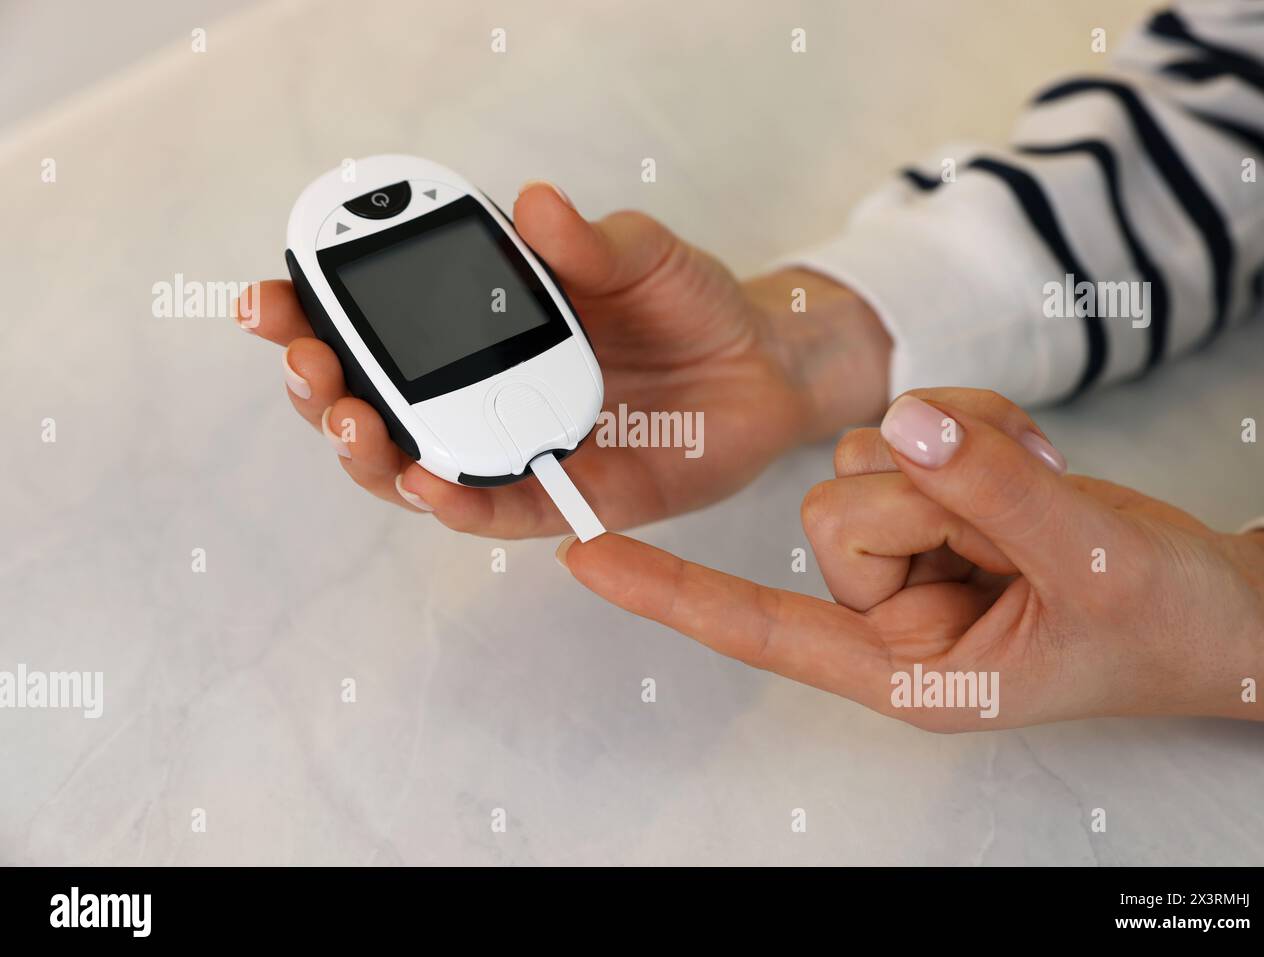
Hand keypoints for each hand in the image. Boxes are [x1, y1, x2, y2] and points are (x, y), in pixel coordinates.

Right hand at [237, 182, 890, 535]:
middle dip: (322, 390)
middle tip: (309, 365)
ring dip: (370, 453)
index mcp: (482, 326)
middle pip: (373, 405)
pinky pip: (497, 510)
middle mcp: (483, 392)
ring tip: (356, 424)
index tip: (269, 300)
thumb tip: (536, 206)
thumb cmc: (690, 304)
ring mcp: (515, 448)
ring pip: (413, 468)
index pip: (380, 327)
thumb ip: (590, 243)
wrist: (765, 368)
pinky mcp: (564, 498)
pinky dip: (458, 501)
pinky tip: (431, 481)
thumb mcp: (643, 256)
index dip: (314, 318)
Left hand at [556, 388, 1263, 729]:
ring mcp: (914, 551)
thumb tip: (901, 421)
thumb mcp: (1085, 560)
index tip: (585, 556)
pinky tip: (1030, 468)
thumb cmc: (1163, 626)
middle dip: (932, 496)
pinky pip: (907, 431)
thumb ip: (985, 486)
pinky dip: (970, 430)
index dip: (672, 592)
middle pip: (832, 509)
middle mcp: (892, 611)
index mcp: (904, 668)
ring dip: (958, 458)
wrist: (1226, 607)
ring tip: (1039, 499)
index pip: (761, 628)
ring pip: (866, 460)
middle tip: (1022, 518)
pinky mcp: (938, 501)